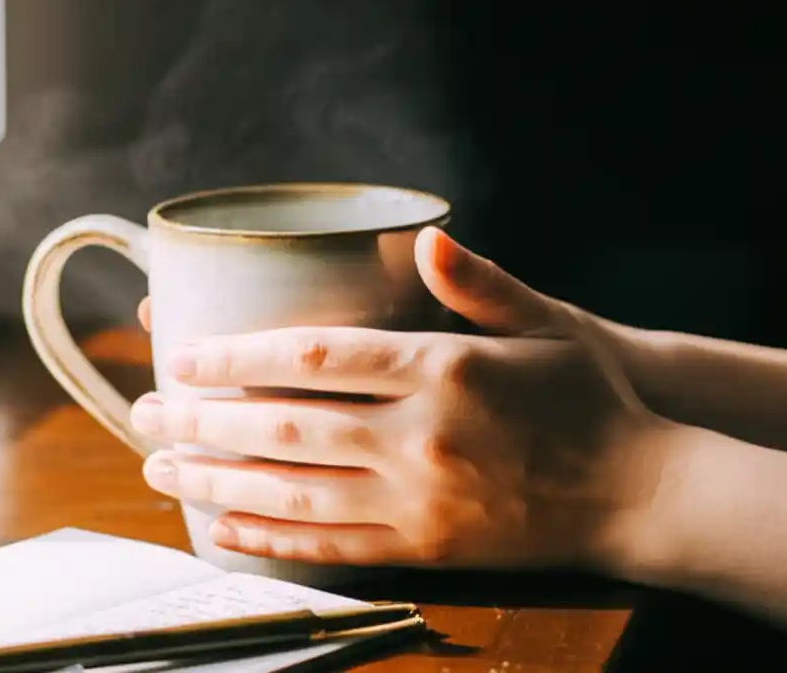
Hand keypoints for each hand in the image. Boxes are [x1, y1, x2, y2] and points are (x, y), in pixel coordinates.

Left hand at [130, 228, 680, 571]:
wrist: (643, 493)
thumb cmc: (590, 398)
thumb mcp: (545, 323)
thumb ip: (478, 283)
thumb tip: (423, 238)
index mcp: (443, 368)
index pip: (313, 357)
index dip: (236, 356)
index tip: (182, 355)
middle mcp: (421, 435)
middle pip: (283, 425)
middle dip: (202, 418)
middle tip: (143, 410)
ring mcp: (421, 499)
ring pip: (293, 488)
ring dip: (215, 477)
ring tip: (158, 466)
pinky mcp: (427, 548)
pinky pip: (333, 546)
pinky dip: (271, 538)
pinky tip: (222, 527)